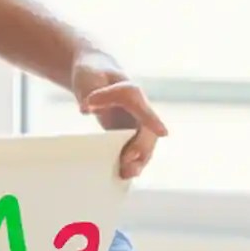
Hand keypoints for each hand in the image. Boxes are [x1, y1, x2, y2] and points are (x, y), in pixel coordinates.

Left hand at [71, 49, 167, 178]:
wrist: (96, 74)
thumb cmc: (93, 75)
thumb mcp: (87, 78)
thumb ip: (90, 93)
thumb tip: (87, 108)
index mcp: (130, 91)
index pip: (141, 104)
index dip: (152, 119)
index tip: (162, 133)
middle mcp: (138, 108)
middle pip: (147, 131)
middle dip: (141, 148)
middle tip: (127, 161)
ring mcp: (136, 122)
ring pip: (145, 145)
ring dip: (139, 160)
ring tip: (126, 174)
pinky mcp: (128, 133)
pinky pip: (136, 150)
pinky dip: (132, 163)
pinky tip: (123, 175)